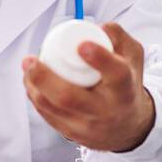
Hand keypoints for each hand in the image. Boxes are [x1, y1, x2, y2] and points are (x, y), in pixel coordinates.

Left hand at [21, 22, 155, 152]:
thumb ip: (118, 37)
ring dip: (34, 86)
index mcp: (125, 90)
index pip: (116, 75)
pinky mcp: (71, 134)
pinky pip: (47, 115)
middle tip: (32, 60)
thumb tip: (97, 26)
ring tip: (28, 67)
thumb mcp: (133, 59)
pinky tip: (32, 82)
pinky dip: (36, 97)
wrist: (127, 126)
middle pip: (70, 97)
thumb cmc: (126, 87)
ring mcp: (87, 126)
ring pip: (52, 108)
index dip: (100, 59)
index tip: (82, 45)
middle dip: (45, 77)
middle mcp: (106, 111)